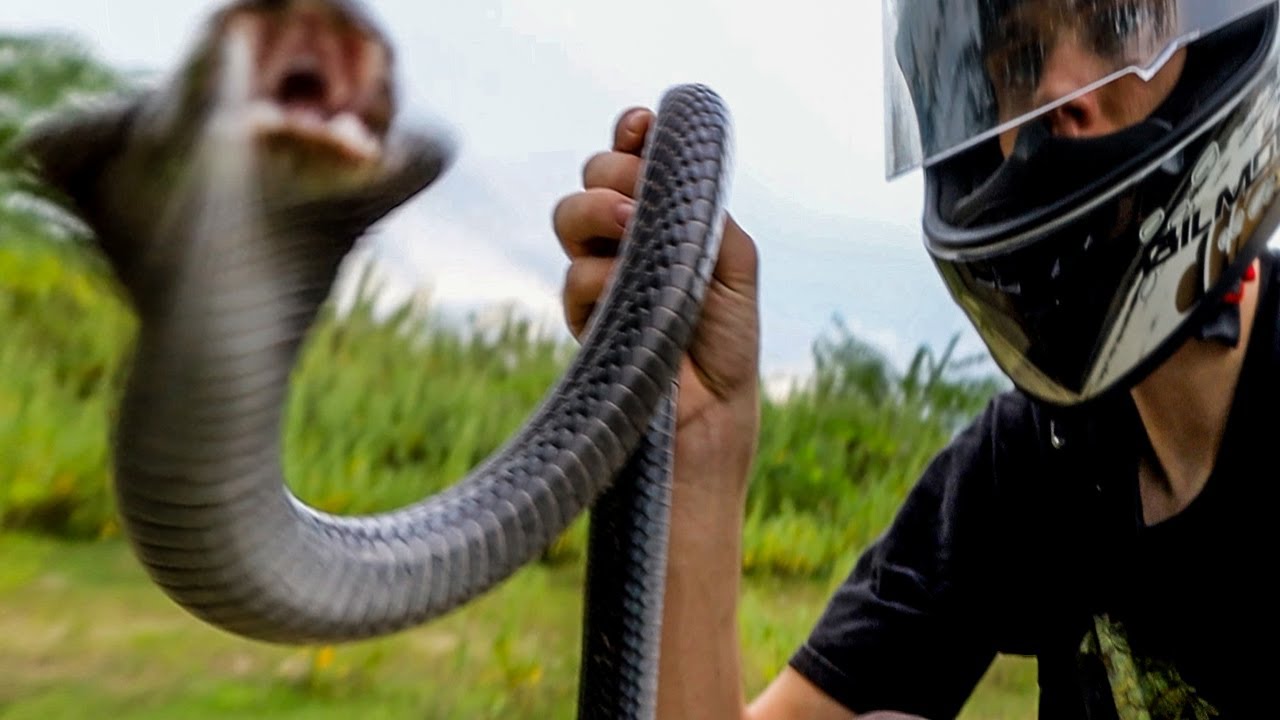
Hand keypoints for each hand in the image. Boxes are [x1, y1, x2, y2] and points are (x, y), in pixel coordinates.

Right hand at [553, 106, 760, 494]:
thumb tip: (675, 177)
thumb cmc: (727, 344)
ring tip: (628, 221)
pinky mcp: (585, 318)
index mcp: (666, 221)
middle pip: (594, 176)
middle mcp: (627, 242)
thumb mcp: (735, 266)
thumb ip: (710, 216)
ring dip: (594, 207)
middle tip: (639, 192)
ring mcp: (602, 278)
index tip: (642, 125)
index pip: (635, 162)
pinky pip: (574, 275)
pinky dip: (596, 272)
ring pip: (569, 214)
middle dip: (611, 168)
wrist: (712, 415)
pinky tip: (621, 285)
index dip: (631, 136)